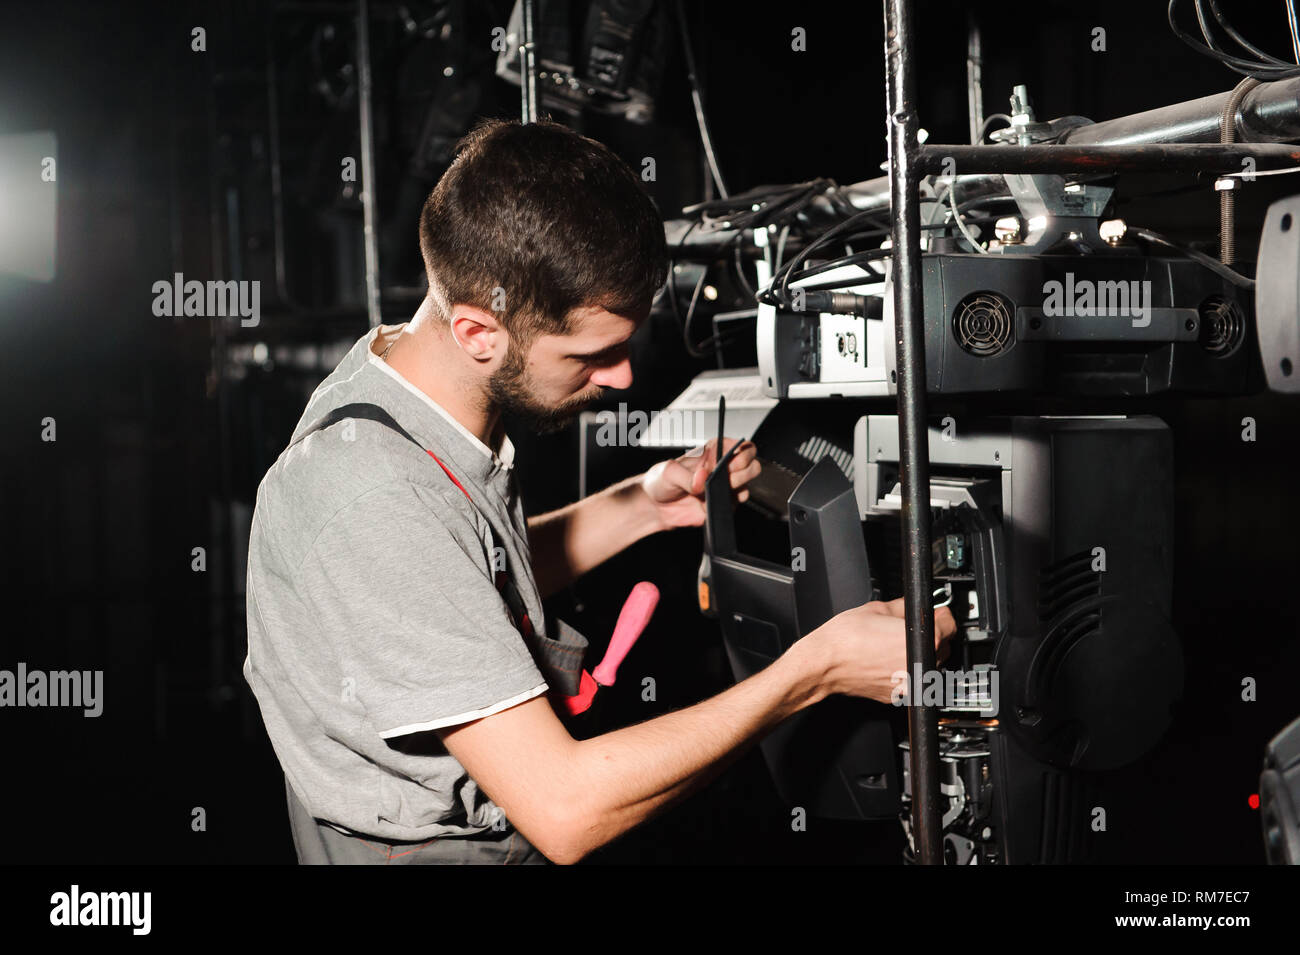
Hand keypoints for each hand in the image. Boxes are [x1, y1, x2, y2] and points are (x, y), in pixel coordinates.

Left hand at [640, 437, 760, 529]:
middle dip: (743, 474)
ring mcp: (724, 487)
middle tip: (726, 480)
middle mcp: (723, 468)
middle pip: (752, 466)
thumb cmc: (661, 481)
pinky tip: (708, 504)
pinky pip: (734, 506)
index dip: (743, 454)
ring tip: (713, 494)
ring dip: (735, 491)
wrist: (656, 507)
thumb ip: (686, 476)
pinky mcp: (721, 505)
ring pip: (747, 487)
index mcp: (714, 451)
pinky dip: (725, 507)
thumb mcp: (669, 472)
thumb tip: (702, 478)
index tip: (730, 464)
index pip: (742, 446)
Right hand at [802, 597, 956, 703]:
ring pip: (929, 666)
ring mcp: (910, 684)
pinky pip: (911, 680)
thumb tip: (916, 606)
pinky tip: (887, 660)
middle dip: (932, 635)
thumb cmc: (845, 639)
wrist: (824, 664)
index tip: (936, 613)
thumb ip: (905, 607)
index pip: (950, 625)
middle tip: (912, 626)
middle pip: (943, 647)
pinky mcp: (897, 696)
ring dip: (921, 655)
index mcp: (922, 641)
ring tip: (896, 644)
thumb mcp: (878, 609)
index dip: (942, 615)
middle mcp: (921, 666)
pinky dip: (906, 670)